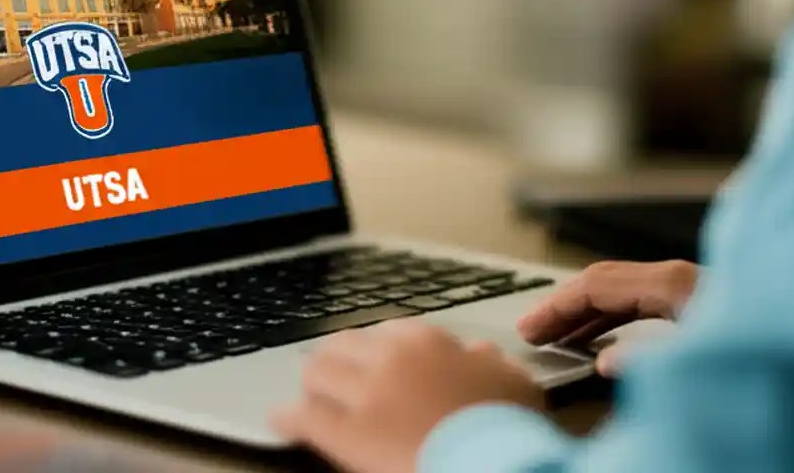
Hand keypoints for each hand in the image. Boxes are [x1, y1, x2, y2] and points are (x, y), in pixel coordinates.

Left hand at [272, 319, 543, 472]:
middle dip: (336, 359)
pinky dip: (288, 418)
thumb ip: (490, 360)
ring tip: (308, 392)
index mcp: (427, 342)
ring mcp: (363, 396)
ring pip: (317, 374)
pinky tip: (280, 420)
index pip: (388, 333)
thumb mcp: (512, 380)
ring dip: (312, 383)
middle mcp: (388, 359)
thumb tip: (478, 351)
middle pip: (343, 347)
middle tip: (333, 372)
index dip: (379, 350)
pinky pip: (304, 419)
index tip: (378, 360)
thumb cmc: (508, 424)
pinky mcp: (346, 434)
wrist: (494, 462)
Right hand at [517, 260, 698, 375]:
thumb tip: (602, 363)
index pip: (595, 285)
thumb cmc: (759, 359)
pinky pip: (637, 302)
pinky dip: (608, 316)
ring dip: (583, 312)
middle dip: (562, 305)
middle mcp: (673, 278)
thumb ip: (646, 362)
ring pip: (619, 290)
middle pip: (602, 281)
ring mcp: (684, 287)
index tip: (528, 330)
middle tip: (532, 333)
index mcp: (670, 284)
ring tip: (555, 338)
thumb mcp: (698, 364)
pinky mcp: (694, 302)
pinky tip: (596, 339)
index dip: (556, 307)